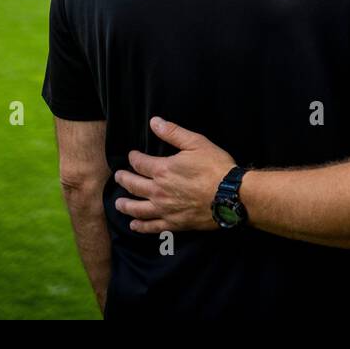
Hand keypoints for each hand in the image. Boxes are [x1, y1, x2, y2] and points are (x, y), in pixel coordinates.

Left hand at [113, 117, 235, 233]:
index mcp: (163, 170)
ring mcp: (165, 209)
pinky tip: (134, 226)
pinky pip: (152, 227)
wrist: (231, 195)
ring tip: (118, 203)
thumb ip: (173, 132)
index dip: (133, 158)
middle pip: (133, 186)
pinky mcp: (174, 223)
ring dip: (125, 205)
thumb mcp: (196, 143)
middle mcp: (159, 191)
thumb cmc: (215, 167)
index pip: (139, 163)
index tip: (132, 156)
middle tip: (118, 177)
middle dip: (123, 180)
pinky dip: (141, 227)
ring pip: (137, 209)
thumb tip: (154, 122)